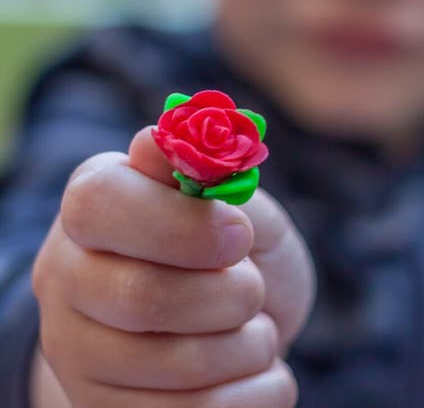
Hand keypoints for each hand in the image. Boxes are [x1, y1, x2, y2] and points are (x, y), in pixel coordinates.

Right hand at [31, 126, 314, 406]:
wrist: (229, 321)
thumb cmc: (235, 244)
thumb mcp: (237, 197)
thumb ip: (208, 171)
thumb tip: (159, 140)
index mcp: (91, 202)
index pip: (103, 205)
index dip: (184, 224)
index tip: (241, 234)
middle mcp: (66, 276)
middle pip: (141, 297)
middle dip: (228, 296)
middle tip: (253, 289)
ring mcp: (76, 353)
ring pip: (169, 367)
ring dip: (248, 347)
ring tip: (256, 329)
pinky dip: (254, 393)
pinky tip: (258, 369)